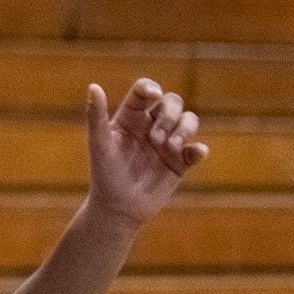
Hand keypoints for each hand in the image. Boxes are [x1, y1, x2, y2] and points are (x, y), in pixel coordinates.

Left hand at [85, 80, 207, 227]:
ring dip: (184, 128)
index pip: (144, 91)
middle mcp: (150, 125)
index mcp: (130, 116)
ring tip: (170, 147)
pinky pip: (196, 149)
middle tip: (156, 138)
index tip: (153, 96)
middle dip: (169, 115)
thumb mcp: (100, 144)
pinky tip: (194, 153)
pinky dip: (199, 148)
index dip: (151, 88)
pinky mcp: (180, 162)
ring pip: (188, 120)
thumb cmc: (104, 173)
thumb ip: (96, 116)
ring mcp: (167, 143)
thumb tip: (93, 86)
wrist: (118, 207)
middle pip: (171, 101)